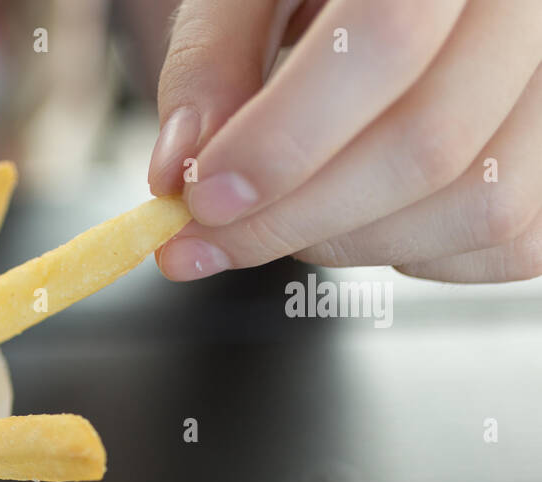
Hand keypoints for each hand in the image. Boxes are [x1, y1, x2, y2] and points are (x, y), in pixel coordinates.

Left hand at [148, 0, 541, 282]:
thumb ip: (211, 60)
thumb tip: (178, 171)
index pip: (385, 39)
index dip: (284, 139)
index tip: (200, 198)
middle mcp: (533, 8)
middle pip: (430, 143)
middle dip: (293, 218)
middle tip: (210, 235)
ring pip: (480, 206)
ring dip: (348, 244)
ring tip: (281, 215)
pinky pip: (512, 242)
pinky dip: (414, 255)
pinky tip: (358, 215)